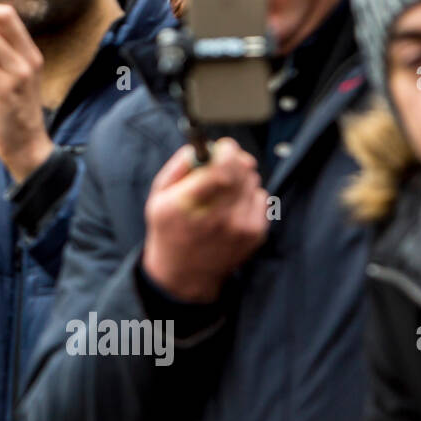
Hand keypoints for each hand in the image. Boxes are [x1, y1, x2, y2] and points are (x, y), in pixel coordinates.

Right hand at [142, 138, 269, 303]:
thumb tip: (202, 146)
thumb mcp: (158, 197)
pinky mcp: (255, 234)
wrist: (184, 274)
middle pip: (242, 171)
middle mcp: (216, 218)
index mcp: (186, 206)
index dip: (227, 152)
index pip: (221, 170)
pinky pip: (262, 197)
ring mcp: (239, 228)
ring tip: (224, 191)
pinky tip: (233, 207)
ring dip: (241, 178)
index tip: (223, 147)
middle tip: (224, 162)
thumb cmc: (169, 230)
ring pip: (253, 181)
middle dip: (235, 159)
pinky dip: (249, 196)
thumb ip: (179, 167)